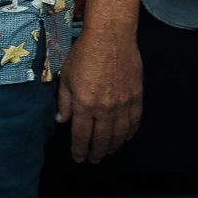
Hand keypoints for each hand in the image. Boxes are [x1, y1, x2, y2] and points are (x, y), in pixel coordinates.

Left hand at [56, 31, 141, 162]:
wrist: (111, 37)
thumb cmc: (84, 54)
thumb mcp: (66, 77)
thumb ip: (64, 102)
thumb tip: (61, 121)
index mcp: (84, 105)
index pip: (81, 136)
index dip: (79, 150)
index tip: (78, 158)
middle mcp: (104, 109)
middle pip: (101, 139)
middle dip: (96, 153)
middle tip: (93, 160)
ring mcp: (123, 104)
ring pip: (119, 134)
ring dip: (113, 146)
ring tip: (108, 153)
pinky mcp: (136, 97)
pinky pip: (135, 121)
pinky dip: (130, 133)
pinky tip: (125, 138)